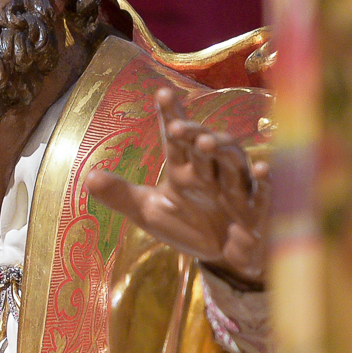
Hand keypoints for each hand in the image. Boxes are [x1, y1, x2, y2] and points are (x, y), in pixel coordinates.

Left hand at [85, 88, 266, 282]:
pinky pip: (264, 190)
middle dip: (192, 133)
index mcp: (184, 169)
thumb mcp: (150, 213)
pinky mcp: (258, 208)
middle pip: (203, 145)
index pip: (176, 138)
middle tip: (176, 127)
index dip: (171, 114)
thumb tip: (88, 177)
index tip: (162, 92)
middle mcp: (211, 172)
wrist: (226, 260)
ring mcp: (236, 188)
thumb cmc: (191, 228)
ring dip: (221, 149)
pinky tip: (260, 167)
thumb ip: (121, 195)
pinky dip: (264, 179)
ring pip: (232, 161)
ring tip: (206, 142)